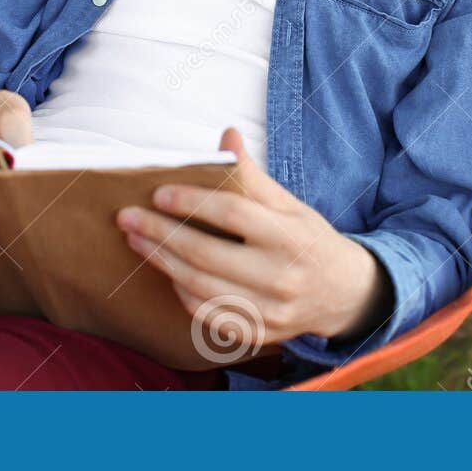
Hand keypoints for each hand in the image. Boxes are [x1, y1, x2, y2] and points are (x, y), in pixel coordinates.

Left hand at [115, 127, 391, 345]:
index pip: (233, 213)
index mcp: (290, 236)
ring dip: (161, 262)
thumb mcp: (289, 204)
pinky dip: (181, 292)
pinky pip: (207, 315)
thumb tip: (226, 135)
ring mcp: (269, 312)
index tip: (158, 192)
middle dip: (160, 233)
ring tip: (135, 240)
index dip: (192, 201)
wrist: (344, 294)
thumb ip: (253, 175)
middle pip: (207, 254)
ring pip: (200, 287)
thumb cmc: (308, 240)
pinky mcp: (258, 335)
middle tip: (126, 217)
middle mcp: (280, 277)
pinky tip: (166, 270)